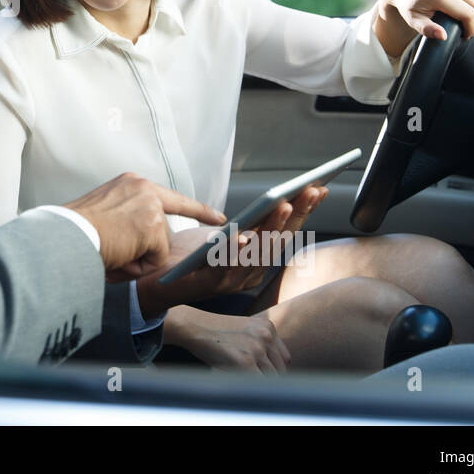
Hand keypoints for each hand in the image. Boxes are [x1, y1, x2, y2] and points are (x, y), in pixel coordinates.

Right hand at [64, 172, 226, 281]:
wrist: (64, 236)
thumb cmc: (75, 232)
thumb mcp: (104, 215)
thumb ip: (129, 220)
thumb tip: (149, 249)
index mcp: (129, 184)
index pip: (170, 197)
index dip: (198, 210)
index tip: (219, 218)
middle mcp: (143, 188)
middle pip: (163, 228)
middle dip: (149, 248)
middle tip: (126, 253)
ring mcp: (150, 206)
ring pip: (157, 247)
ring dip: (137, 258)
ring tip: (110, 252)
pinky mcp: (153, 225)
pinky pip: (155, 260)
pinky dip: (138, 266)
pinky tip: (118, 257)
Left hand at [135, 184, 327, 316]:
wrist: (155, 281)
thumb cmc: (190, 255)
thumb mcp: (224, 234)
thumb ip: (247, 225)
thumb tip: (275, 200)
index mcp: (257, 261)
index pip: (286, 234)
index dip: (303, 212)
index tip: (317, 188)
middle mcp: (251, 274)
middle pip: (279, 242)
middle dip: (297, 214)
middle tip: (310, 190)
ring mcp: (232, 282)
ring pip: (258, 255)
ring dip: (272, 228)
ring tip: (282, 205)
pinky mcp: (208, 285)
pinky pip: (226, 268)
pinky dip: (235, 251)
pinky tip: (244, 235)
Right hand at [164, 306, 289, 372]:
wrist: (193, 326)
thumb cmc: (214, 333)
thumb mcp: (244, 331)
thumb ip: (261, 345)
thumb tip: (273, 373)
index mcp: (268, 327)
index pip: (284, 359)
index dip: (274, 370)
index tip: (263, 377)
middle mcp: (266, 335)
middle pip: (280, 370)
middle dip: (268, 379)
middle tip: (251, 381)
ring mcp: (257, 348)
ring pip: (271, 379)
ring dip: (258, 384)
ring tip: (241, 380)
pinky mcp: (245, 361)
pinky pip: (259, 384)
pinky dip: (251, 388)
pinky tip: (238, 382)